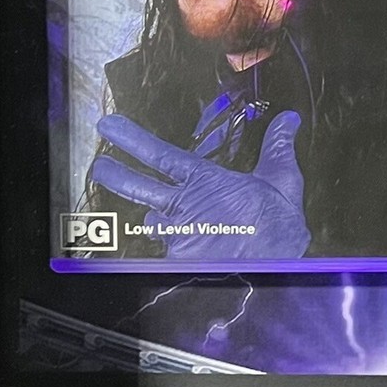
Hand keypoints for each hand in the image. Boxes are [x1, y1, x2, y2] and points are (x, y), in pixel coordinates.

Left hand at [92, 111, 310, 259]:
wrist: (272, 267)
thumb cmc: (276, 223)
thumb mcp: (282, 178)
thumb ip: (278, 146)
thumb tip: (287, 118)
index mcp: (203, 181)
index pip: (159, 154)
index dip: (131, 139)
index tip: (108, 126)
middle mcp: (182, 207)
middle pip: (138, 187)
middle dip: (116, 175)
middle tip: (99, 166)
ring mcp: (178, 236)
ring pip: (155, 222)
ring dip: (157, 219)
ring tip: (162, 216)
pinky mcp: (179, 262)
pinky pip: (169, 250)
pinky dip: (178, 246)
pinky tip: (191, 248)